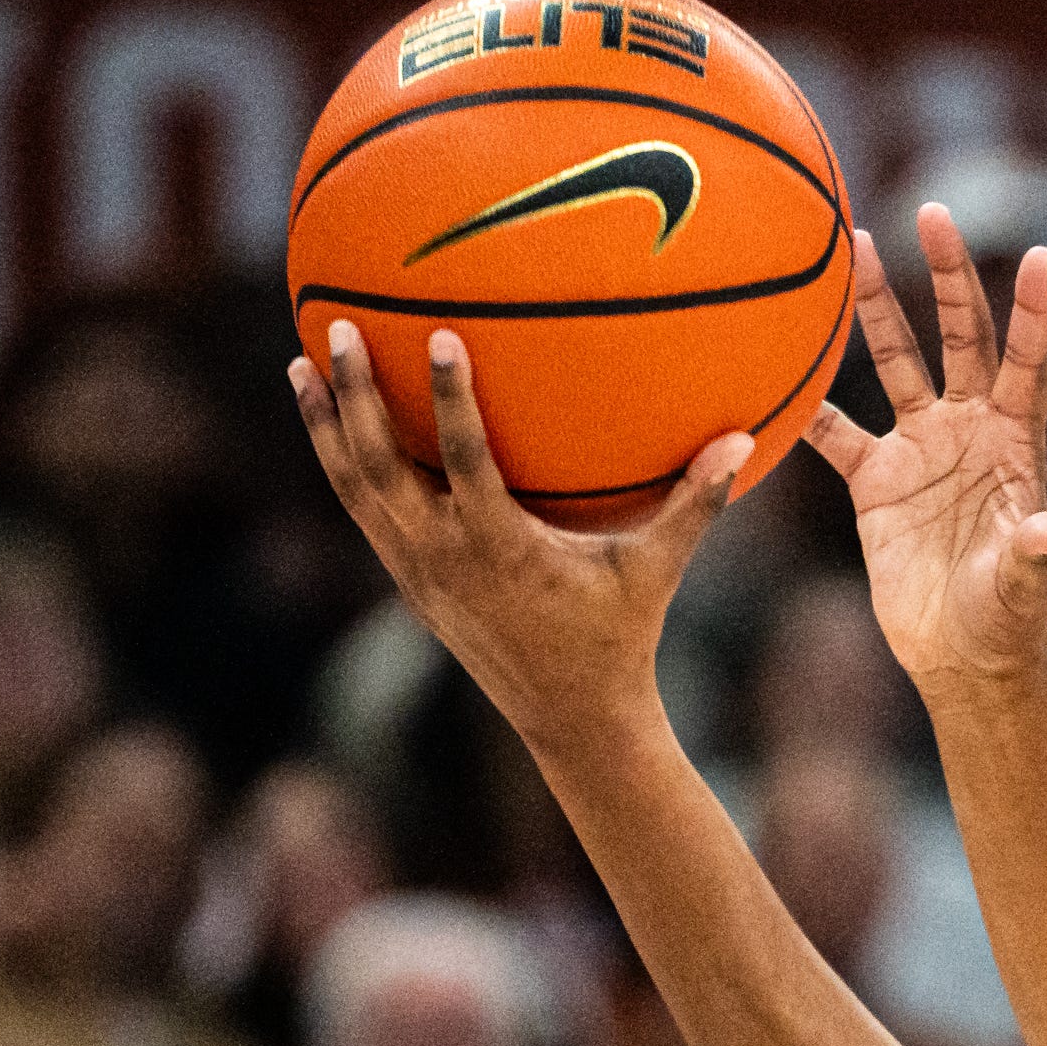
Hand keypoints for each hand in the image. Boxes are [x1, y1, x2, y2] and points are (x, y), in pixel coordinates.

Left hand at [289, 322, 754, 754]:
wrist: (570, 717)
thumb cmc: (620, 635)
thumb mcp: (656, 570)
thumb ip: (695, 505)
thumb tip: (746, 440)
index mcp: (499, 548)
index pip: (463, 461)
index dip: (448, 400)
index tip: (440, 337)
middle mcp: (443, 557)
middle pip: (377, 466)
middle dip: (352, 397)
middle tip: (333, 328)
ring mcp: (416, 571)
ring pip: (353, 487)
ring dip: (324, 427)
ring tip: (300, 366)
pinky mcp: (408, 580)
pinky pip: (363, 509)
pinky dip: (341, 462)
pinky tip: (333, 421)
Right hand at [805, 204, 1046, 694]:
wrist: (960, 656)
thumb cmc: (1006, 620)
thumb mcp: (1023, 586)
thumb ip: (1034, 554)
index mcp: (1015, 445)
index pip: (1028, 365)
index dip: (1035, 314)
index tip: (1043, 256)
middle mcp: (970, 432)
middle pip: (960, 338)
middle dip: (948, 276)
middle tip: (933, 212)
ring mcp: (921, 449)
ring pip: (895, 362)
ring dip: (874, 308)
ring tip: (853, 244)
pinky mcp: (875, 481)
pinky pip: (835, 430)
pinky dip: (807, 403)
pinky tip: (775, 361)